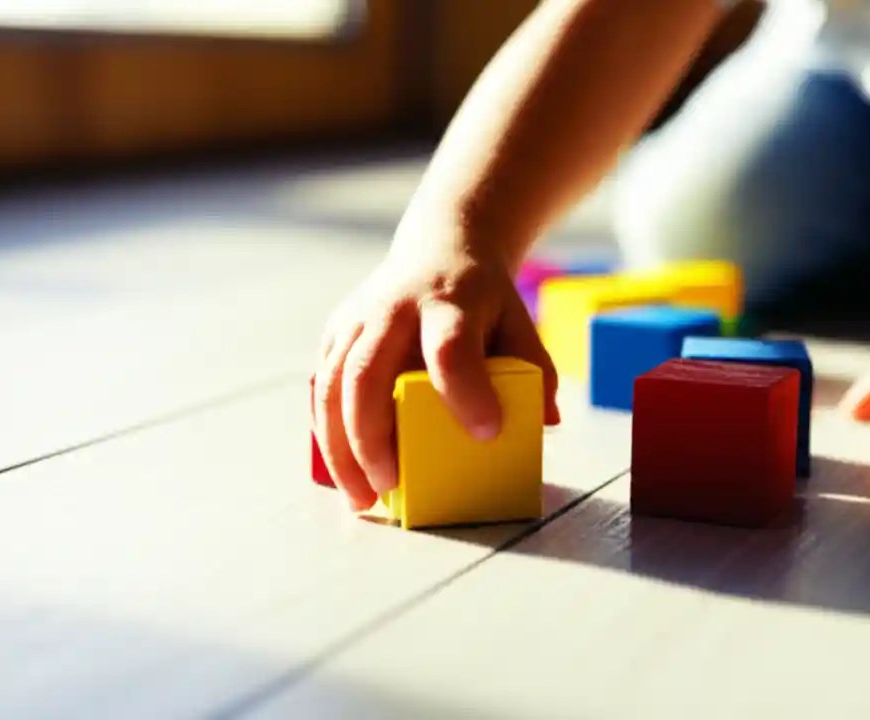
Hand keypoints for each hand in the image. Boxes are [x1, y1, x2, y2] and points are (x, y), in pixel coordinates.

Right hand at [313, 234, 559, 510]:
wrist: (439, 248)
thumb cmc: (482, 302)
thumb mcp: (518, 322)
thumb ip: (535, 369)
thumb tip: (547, 421)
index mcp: (449, 303)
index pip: (449, 348)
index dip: (465, 392)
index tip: (486, 433)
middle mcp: (394, 308)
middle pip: (367, 374)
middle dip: (372, 439)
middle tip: (390, 488)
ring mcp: (357, 319)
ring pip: (332, 387)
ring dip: (340, 449)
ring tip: (362, 498)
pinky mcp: (335, 333)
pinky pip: (322, 390)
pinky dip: (328, 436)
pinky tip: (346, 473)